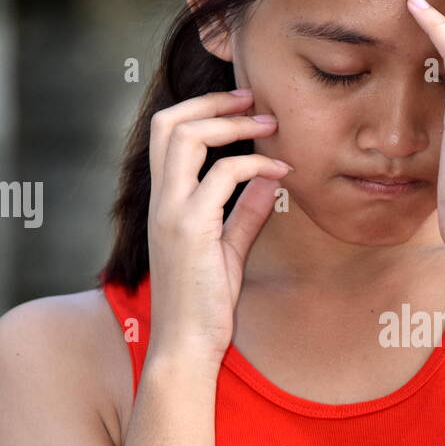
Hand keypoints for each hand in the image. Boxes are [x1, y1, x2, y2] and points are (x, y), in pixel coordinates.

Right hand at [146, 89, 290, 370]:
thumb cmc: (206, 304)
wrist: (187, 345)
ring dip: (234, 124)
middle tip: (256, 99)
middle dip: (213, 102)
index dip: (202, 109)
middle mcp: (162, 201)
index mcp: (165, 202)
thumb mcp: (229, 250)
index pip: (168, 134)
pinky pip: (222, 176)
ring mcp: (171, 213)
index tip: (243, 105)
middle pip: (169, 123)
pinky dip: (255, 165)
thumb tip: (269, 180)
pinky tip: (282, 174)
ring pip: (186, 138)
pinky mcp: (190, 229)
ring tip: (272, 126)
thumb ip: (245, 213)